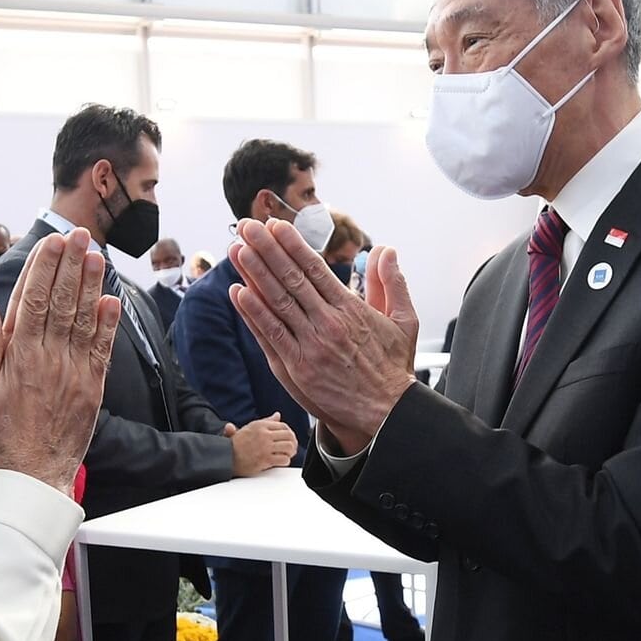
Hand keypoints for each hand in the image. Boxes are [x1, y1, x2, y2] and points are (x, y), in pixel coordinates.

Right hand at [0, 229, 121, 492]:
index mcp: (18, 357)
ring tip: (96, 256)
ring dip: (91, 284)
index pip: (32, 300)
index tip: (50, 243)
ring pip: (84, 319)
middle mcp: (50, 359)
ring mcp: (74, 373)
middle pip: (62, 301)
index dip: (43, 268)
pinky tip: (111, 300)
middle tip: (80, 235)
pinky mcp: (91, 390)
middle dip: (71, 265)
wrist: (29, 480)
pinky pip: (102, 349)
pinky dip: (107, 323)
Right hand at [227, 413, 296, 476]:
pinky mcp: (265, 459)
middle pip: (289, 436)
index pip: (283, 426)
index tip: (288, 439)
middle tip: (291, 448)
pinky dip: (285, 461)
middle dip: (293, 442)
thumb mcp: (250, 428)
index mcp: (260, 425)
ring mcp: (265, 447)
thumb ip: (266, 421)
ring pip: (288, 447)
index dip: (289, 433)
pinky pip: (283, 459)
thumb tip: (277, 415)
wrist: (226, 457)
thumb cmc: (236, 444)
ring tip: (288, 455)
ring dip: (290, 452)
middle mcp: (264, 434)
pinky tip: (281, 461)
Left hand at [229, 219, 417, 455]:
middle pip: (290, 279)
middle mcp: (327, 324)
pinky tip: (239, 293)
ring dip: (254, 274)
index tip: (275, 227)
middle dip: (266, 250)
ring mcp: (309, 346)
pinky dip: (253, 314)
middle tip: (248, 227)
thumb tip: (386, 250)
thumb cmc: (392, 368)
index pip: (314, 269)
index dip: (292, 246)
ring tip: (237, 250)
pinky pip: (270, 336)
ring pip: (276, 303)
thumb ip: (392, 283)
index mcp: (350, 309)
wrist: (385, 414)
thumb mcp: (404, 321)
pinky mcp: (296, 369)